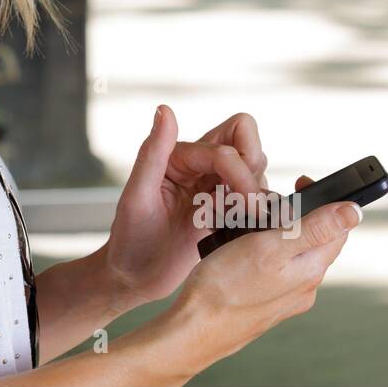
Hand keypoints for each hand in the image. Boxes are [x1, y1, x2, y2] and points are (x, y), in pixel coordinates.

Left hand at [100, 105, 271, 309]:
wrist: (135, 276)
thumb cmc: (129, 237)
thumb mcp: (136, 196)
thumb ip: (153, 151)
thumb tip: (164, 110)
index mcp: (179, 156)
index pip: (225, 149)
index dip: (240, 173)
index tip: (243, 205)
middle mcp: (200, 166)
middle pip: (246, 140)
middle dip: (253, 170)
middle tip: (245, 205)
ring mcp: (215, 187)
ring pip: (256, 169)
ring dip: (255, 194)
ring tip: (232, 222)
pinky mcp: (227, 210)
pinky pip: (257, 198)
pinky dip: (258, 212)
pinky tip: (238, 230)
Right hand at [158, 191, 361, 377]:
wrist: (195, 328)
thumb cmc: (226, 288)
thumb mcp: (270, 248)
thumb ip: (313, 230)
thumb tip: (353, 212)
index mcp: (310, 270)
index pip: (337, 229)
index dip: (326, 199)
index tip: (301, 182)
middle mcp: (303, 285)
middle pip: (313, 238)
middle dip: (293, 213)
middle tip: (263, 202)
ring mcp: (284, 296)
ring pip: (289, 251)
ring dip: (273, 230)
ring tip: (244, 222)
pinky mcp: (264, 301)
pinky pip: (271, 266)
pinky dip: (259, 249)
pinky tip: (237, 247)